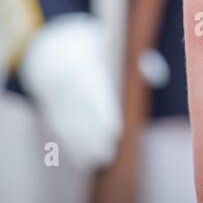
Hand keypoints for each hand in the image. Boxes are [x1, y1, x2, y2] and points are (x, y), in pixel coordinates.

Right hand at [17, 13, 122, 169]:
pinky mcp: (47, 106)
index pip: (92, 90)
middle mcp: (63, 80)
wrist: (45, 43)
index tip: (115, 131)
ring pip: (66, 122)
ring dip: (81, 144)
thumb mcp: (106, 41)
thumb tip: (157, 75)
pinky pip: (57, 127)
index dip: (103, 112)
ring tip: (97, 161)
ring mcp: (52, 94)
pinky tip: (82, 159)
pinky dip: (69, 144)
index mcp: (79, 62)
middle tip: (108, 153)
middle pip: (79, 110)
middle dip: (93, 134)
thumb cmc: (86, 44)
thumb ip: (131, 57)